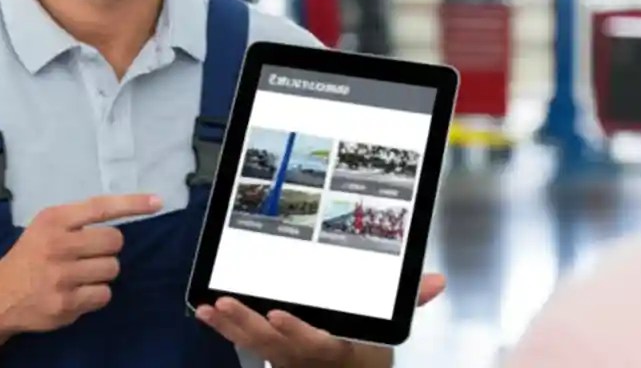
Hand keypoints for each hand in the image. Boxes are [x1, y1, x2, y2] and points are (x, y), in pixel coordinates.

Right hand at [0, 194, 162, 333]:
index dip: (132, 204)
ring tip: (80, 275)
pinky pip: (103, 295)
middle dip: (109, 249)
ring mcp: (62, 276)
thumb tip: (124, 213)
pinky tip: (76, 293)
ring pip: (112, 269)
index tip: (157, 202)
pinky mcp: (66, 303)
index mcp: (54, 220)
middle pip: (114, 241)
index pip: (100, 207)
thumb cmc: (30, 256)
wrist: (0, 295)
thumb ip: (76, 221)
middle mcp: (58, 245)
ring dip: (102, 273)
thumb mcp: (46, 227)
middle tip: (90, 255)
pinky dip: (95, 294)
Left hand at [195, 273, 445, 366]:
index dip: (299, 331)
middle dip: (249, 324)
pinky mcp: (270, 352)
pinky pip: (244, 343)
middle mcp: (308, 358)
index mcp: (340, 350)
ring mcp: (286, 358)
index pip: (319, 344)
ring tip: (209, 306)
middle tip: (225, 302)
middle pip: (276, 345)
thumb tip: (438, 281)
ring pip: (255, 345)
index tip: (278, 313)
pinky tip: (202, 311)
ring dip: (231, 325)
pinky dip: (223, 328)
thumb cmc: (367, 349)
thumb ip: (411, 302)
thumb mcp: (391, 329)